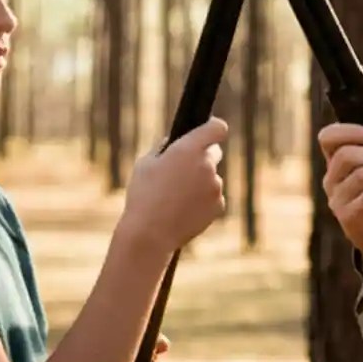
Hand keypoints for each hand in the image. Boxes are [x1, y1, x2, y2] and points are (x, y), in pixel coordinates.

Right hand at [120, 117, 227, 256]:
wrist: (150, 233)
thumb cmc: (143, 196)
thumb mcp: (146, 164)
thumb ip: (165, 148)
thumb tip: (175, 142)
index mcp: (189, 149)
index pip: (217, 128)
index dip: (214, 127)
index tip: (209, 130)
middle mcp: (207, 165)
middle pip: (214, 153)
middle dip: (202, 157)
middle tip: (183, 170)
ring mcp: (215, 186)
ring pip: (212, 178)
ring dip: (200, 182)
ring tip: (176, 197)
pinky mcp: (219, 206)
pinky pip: (213, 197)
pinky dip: (203, 201)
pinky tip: (184, 209)